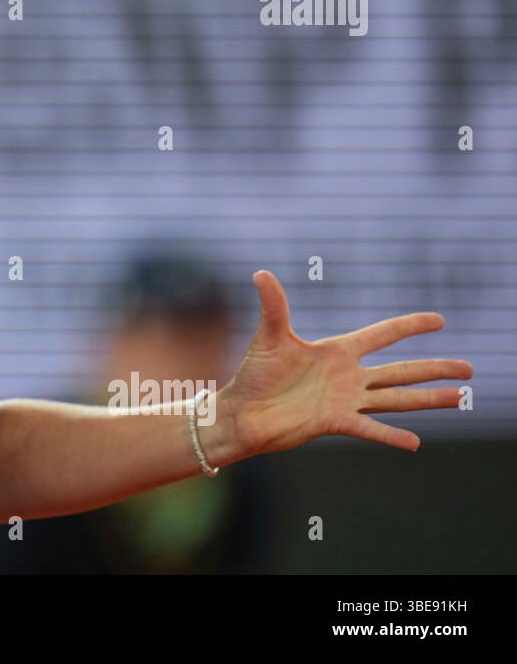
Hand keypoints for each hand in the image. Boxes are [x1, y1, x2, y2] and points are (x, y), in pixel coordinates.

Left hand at [221, 271, 472, 456]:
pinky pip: (369, 429)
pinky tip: (415, 442)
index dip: (409, 326)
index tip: (439, 320)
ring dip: (428, 399)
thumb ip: (274, 306)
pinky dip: (390, 435)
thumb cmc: (255, 375)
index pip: (381, 335)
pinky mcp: (335, 422)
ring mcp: (345, 401)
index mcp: (336, 352)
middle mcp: (347, 377)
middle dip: (434, 368)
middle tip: (470, 368)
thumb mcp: (269, 337)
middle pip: (400, 371)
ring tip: (460, 397)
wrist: (242, 413)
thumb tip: (261, 272)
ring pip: (395, 399)